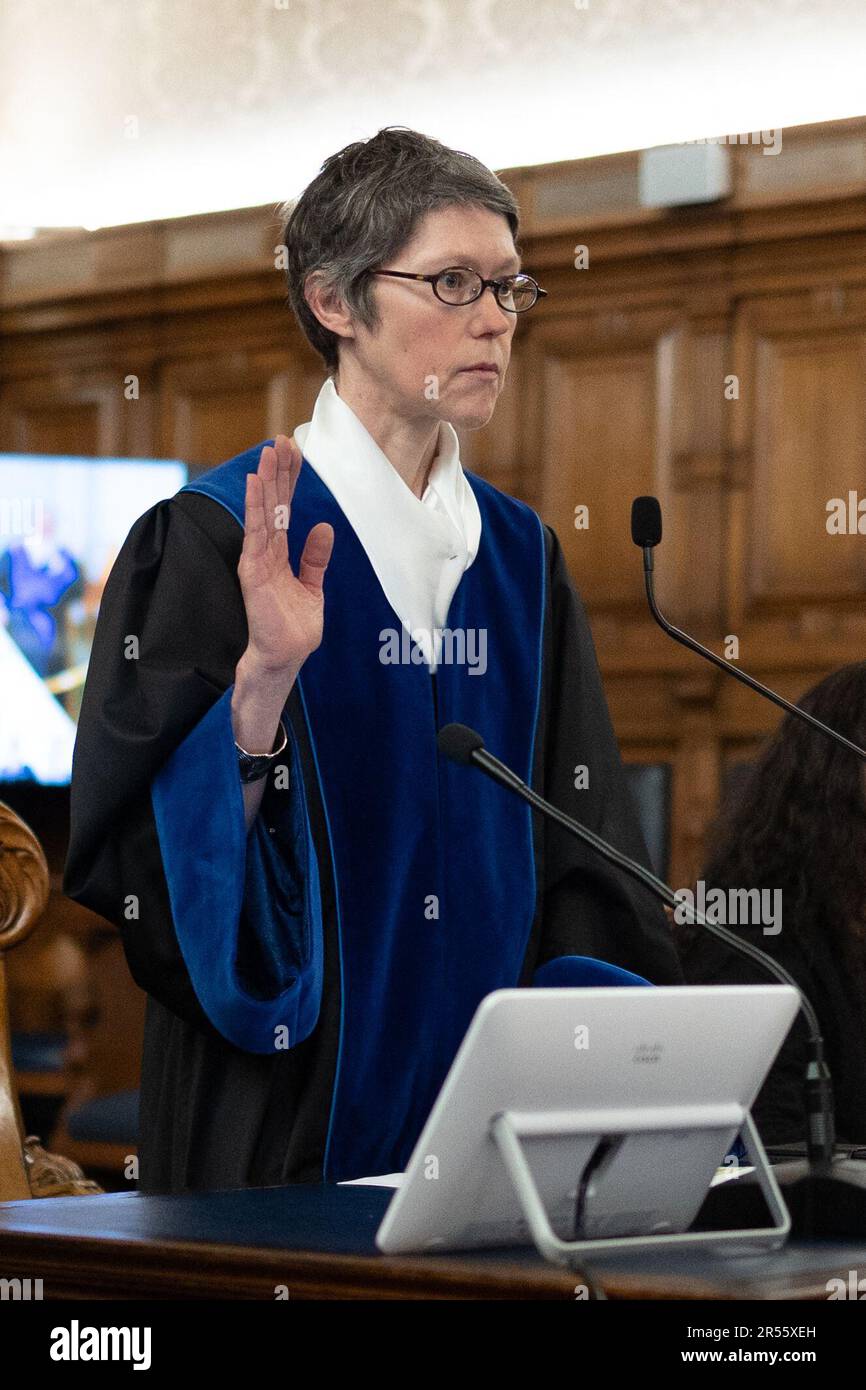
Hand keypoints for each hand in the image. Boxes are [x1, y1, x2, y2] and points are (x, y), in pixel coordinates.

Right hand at [237, 434, 333, 677]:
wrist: (283, 656)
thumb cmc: (294, 627)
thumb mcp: (312, 587)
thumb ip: (315, 558)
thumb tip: (324, 527)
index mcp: (279, 554)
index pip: (284, 509)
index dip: (289, 481)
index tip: (293, 452)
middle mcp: (264, 551)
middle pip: (272, 504)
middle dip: (277, 472)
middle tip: (280, 439)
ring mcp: (256, 559)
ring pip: (262, 511)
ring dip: (265, 480)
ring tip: (268, 451)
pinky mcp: (253, 570)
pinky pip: (255, 531)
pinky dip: (256, 506)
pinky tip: (257, 483)